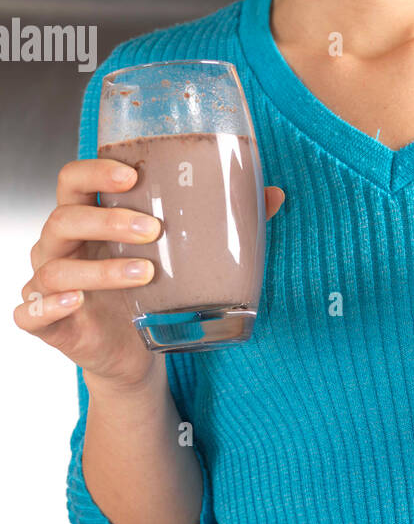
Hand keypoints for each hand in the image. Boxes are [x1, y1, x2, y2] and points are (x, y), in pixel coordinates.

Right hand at [13, 156, 285, 391]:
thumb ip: (223, 223)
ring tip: (145, 275)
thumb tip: (273, 195)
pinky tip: (76, 301)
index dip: (96, 169)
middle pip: (63, 216)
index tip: (134, 173)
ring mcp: (50, 284)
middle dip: (106, 218)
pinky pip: (29, 312)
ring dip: (98, 268)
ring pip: (53, 266)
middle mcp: (62, 246)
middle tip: (154, 229)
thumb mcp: (185, 256)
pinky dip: (48, 306)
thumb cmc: (153, 290)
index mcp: (90, 218)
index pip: (74, 179)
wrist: (137, 354)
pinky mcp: (49, 324)